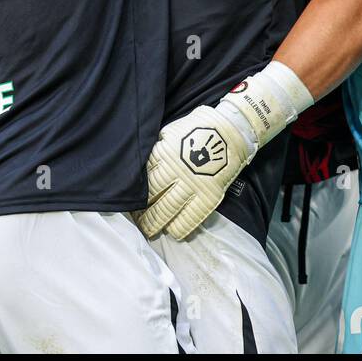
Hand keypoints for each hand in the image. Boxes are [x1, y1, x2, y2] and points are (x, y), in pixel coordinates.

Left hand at [136, 104, 255, 239]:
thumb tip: (144, 163)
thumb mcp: (171, 132)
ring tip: (150, 230)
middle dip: (142, 214)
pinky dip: (179, 227)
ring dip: (155, 223)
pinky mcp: (208, 195)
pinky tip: (173, 232)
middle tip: (138, 222)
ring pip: (167, 210)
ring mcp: (192, 186)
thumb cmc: (198, 128)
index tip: (130, 204)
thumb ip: (158, 148)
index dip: (134, 195)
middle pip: (151, 199)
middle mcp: (174, 173)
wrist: (231, 131)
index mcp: (163, 155)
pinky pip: (190, 217)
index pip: (142, 181)